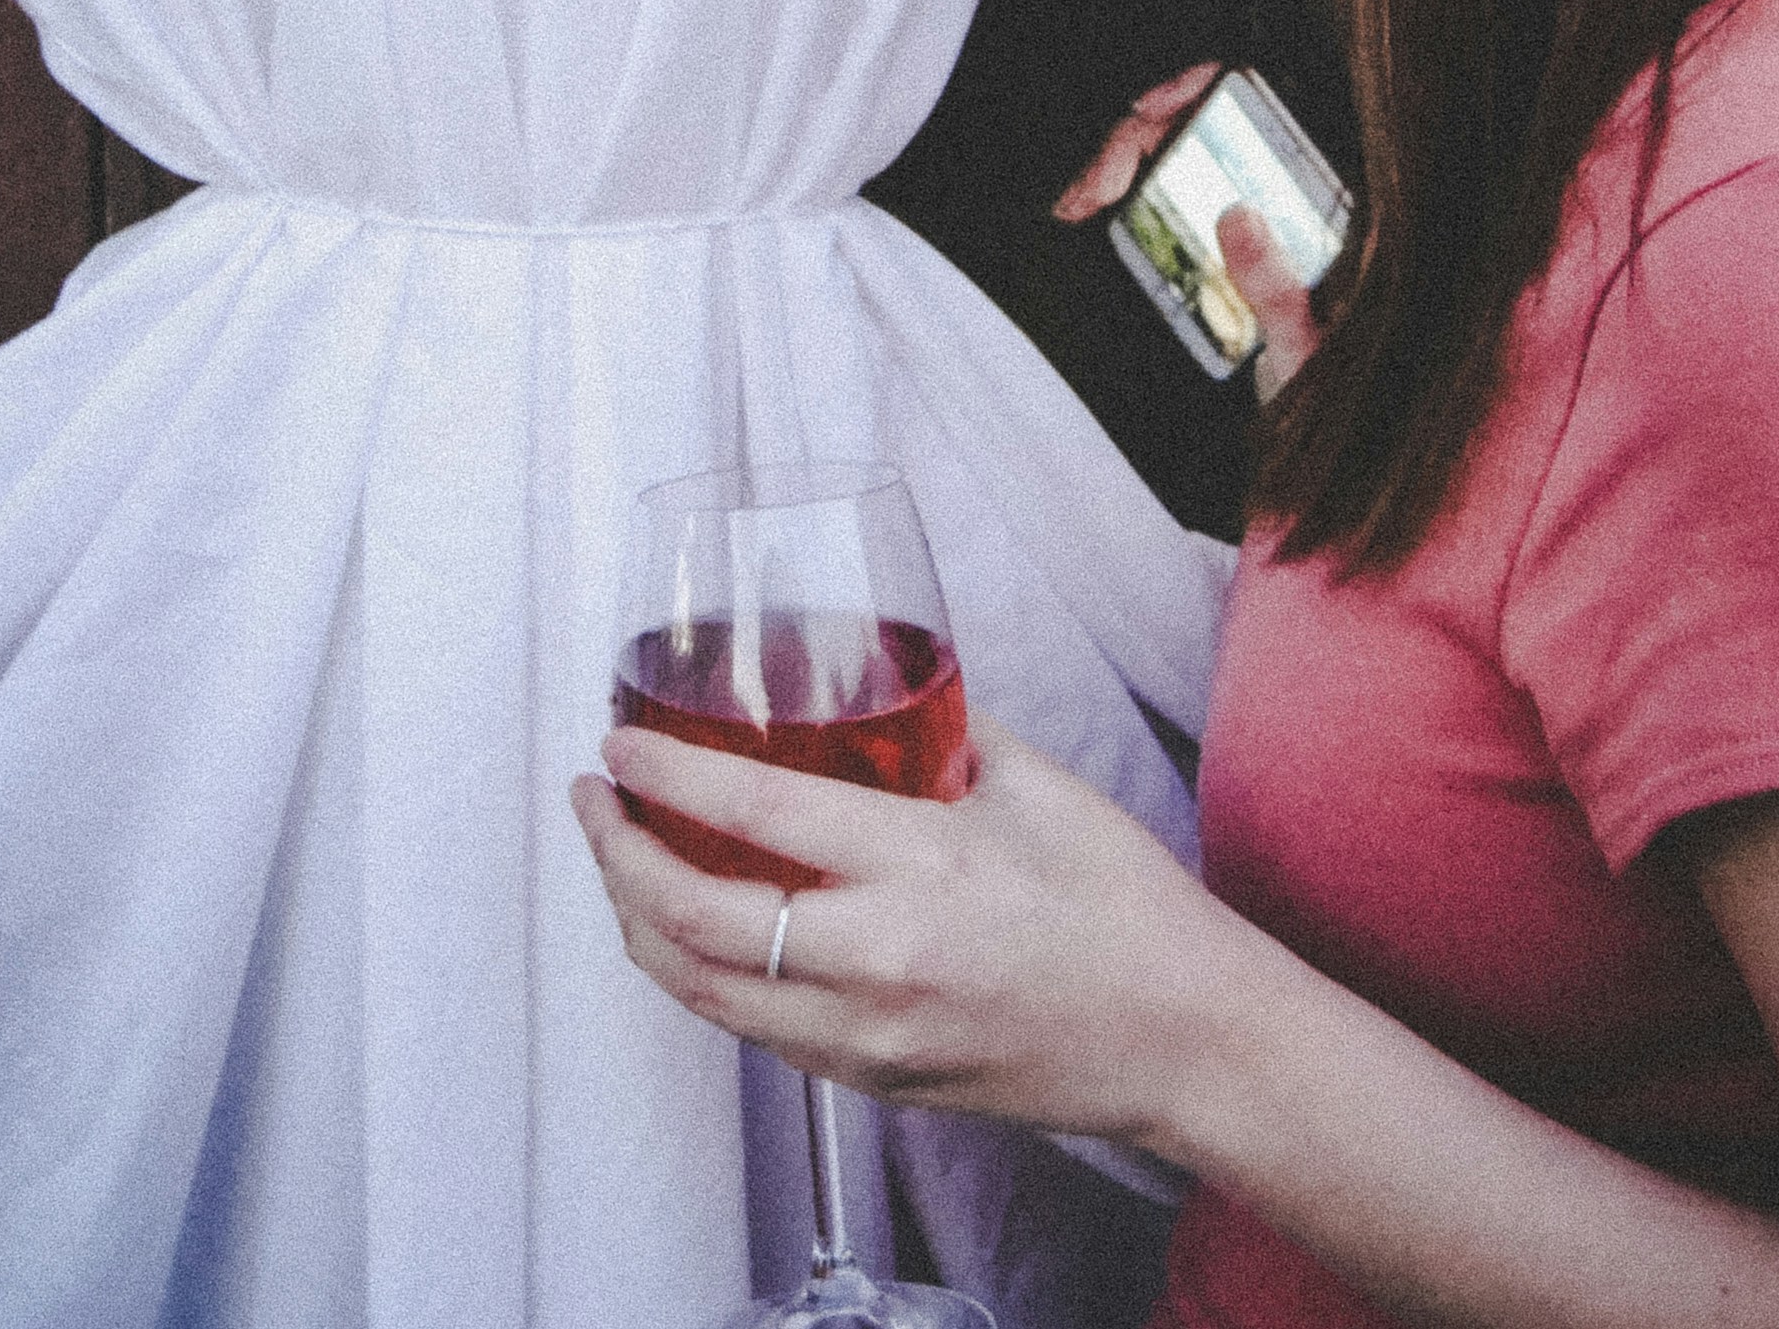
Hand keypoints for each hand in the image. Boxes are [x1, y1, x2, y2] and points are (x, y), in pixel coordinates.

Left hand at [570, 716, 1239, 1148]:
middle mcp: (876, 963)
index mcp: (920, 868)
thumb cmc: (1123, 907)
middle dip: (616, 856)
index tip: (618, 744)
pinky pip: (754, 1030)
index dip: (665, 775)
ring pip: (701, 992)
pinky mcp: (873, 1083)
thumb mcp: (1036, 785)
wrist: (1183, 1039)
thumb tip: (883, 696)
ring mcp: (867, 1037)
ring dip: (639, 924)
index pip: (753, 812)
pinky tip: (696, 928)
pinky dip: (701, 975)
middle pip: (691, 920)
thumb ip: (946, 735)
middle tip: (596, 800)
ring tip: (623, 862)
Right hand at [1053, 65, 1323, 399]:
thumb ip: (1280, 292)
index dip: (1204, 86)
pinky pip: (1168, 186)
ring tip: (1083, 198)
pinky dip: (1125, 186)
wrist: (1318, 446)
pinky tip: (1095, 202)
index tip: (1150, 111)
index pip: (1268, 106)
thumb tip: (1237, 214)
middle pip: (1207, 123)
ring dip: (1121, 160)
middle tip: (1096, 184)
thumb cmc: (1332, 395)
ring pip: (1179, 149)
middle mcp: (1292, 194)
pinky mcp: (1221, 237)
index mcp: (1329, 202)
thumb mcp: (1307, 348)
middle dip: (1138, 137)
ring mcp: (1254, 212)